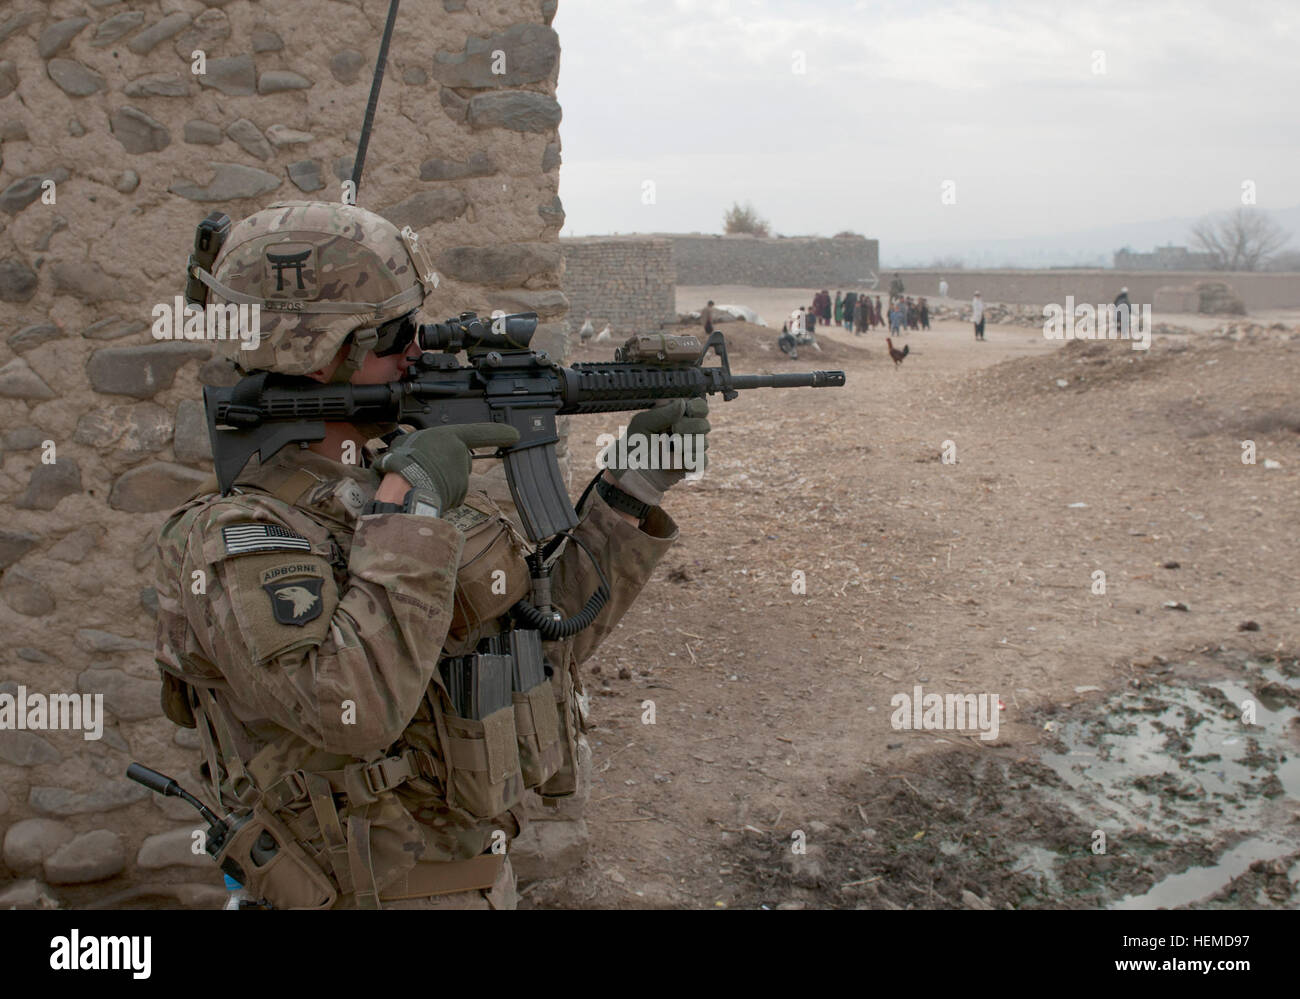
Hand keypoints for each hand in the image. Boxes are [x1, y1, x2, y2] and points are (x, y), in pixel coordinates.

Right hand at [373, 423, 519, 509]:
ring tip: (419, 479)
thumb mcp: (410, 440)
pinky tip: (426, 491)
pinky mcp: (459, 494)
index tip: (516, 434)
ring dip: (441, 481)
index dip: (499, 433)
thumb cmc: (403, 460)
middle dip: (447, 465)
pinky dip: (441, 495)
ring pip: (454, 479)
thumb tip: (421, 448)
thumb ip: (425, 442)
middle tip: (424, 466)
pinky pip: (451, 494)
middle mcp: (461, 455)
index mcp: (451, 437)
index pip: (480, 433)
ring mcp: (462, 476)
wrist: (404, 486)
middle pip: (460, 460)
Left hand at [608, 398, 709, 506]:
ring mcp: (690, 449)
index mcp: (677, 416)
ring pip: (704, 443)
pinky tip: (678, 461)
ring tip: (668, 450)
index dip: (698, 409)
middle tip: (673, 432)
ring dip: (686, 446)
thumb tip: (683, 403)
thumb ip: (663, 413)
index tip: (688, 411)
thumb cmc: (633, 444)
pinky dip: (691, 460)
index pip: (700, 407)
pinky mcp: (691, 466)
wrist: (630, 472)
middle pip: (705, 425)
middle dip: (689, 428)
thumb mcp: (643, 424)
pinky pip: (702, 461)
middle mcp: (687, 431)